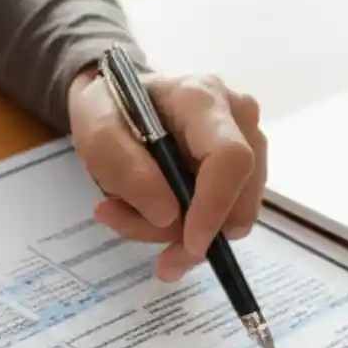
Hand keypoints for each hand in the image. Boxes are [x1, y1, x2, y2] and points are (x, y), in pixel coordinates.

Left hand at [68, 69, 266, 281]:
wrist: (118, 102)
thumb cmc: (110, 110)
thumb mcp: (98, 136)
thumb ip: (128, 171)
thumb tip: (169, 215)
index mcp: (203, 99)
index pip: (230, 157)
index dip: (216, 206)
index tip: (190, 245)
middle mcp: (238, 118)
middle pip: (239, 194)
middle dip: (194, 233)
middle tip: (147, 247)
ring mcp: (249, 143)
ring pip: (235, 214)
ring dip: (182, 233)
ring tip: (130, 218)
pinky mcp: (245, 170)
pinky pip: (227, 216)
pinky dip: (189, 229)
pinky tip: (152, 216)